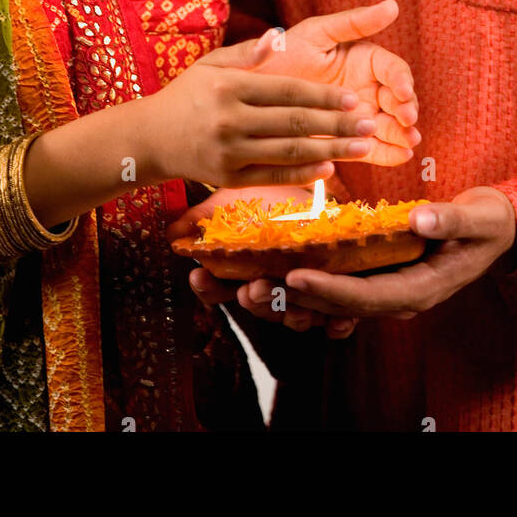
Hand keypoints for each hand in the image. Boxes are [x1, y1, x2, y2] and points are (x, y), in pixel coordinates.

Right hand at [143, 47, 376, 187]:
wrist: (150, 138)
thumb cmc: (187, 95)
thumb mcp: (211, 65)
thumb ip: (247, 53)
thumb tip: (280, 36)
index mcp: (229, 87)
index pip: (288, 91)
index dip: (324, 96)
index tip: (355, 98)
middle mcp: (229, 120)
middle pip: (294, 123)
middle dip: (337, 124)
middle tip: (370, 124)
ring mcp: (228, 152)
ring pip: (289, 152)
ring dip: (330, 151)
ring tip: (362, 149)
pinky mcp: (227, 178)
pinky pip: (273, 176)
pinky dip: (303, 174)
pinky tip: (329, 169)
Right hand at [167, 187, 359, 338]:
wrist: (327, 190)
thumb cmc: (277, 196)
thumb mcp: (239, 199)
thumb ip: (207, 217)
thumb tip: (171, 233)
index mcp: (249, 269)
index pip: (221, 289)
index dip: (209, 288)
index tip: (198, 275)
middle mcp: (276, 286)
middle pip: (260, 306)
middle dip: (254, 301)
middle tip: (250, 288)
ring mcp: (309, 294)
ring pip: (297, 317)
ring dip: (291, 314)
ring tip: (293, 302)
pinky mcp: (345, 295)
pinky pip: (341, 319)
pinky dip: (339, 325)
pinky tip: (341, 322)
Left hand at [248, 0, 419, 165]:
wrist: (249, 90)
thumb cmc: (283, 52)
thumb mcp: (317, 33)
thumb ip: (354, 22)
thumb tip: (393, 5)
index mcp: (363, 60)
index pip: (392, 69)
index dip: (402, 80)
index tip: (403, 91)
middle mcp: (366, 87)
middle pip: (397, 100)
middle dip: (406, 110)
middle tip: (408, 121)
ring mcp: (357, 115)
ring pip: (388, 125)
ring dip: (402, 133)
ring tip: (409, 143)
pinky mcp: (345, 138)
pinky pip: (370, 147)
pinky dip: (388, 153)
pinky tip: (400, 155)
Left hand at [273, 187, 516, 320]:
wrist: (495, 232)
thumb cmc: (487, 224)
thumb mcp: (477, 219)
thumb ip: (451, 222)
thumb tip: (421, 220)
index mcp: (419, 289)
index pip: (367, 296)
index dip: (330, 289)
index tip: (294, 276)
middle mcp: (395, 297)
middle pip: (337, 308)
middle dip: (294, 301)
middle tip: (251, 289)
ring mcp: (382, 289)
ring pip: (327, 305)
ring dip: (287, 300)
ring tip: (244, 288)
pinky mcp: (372, 277)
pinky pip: (330, 290)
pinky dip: (298, 286)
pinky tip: (264, 276)